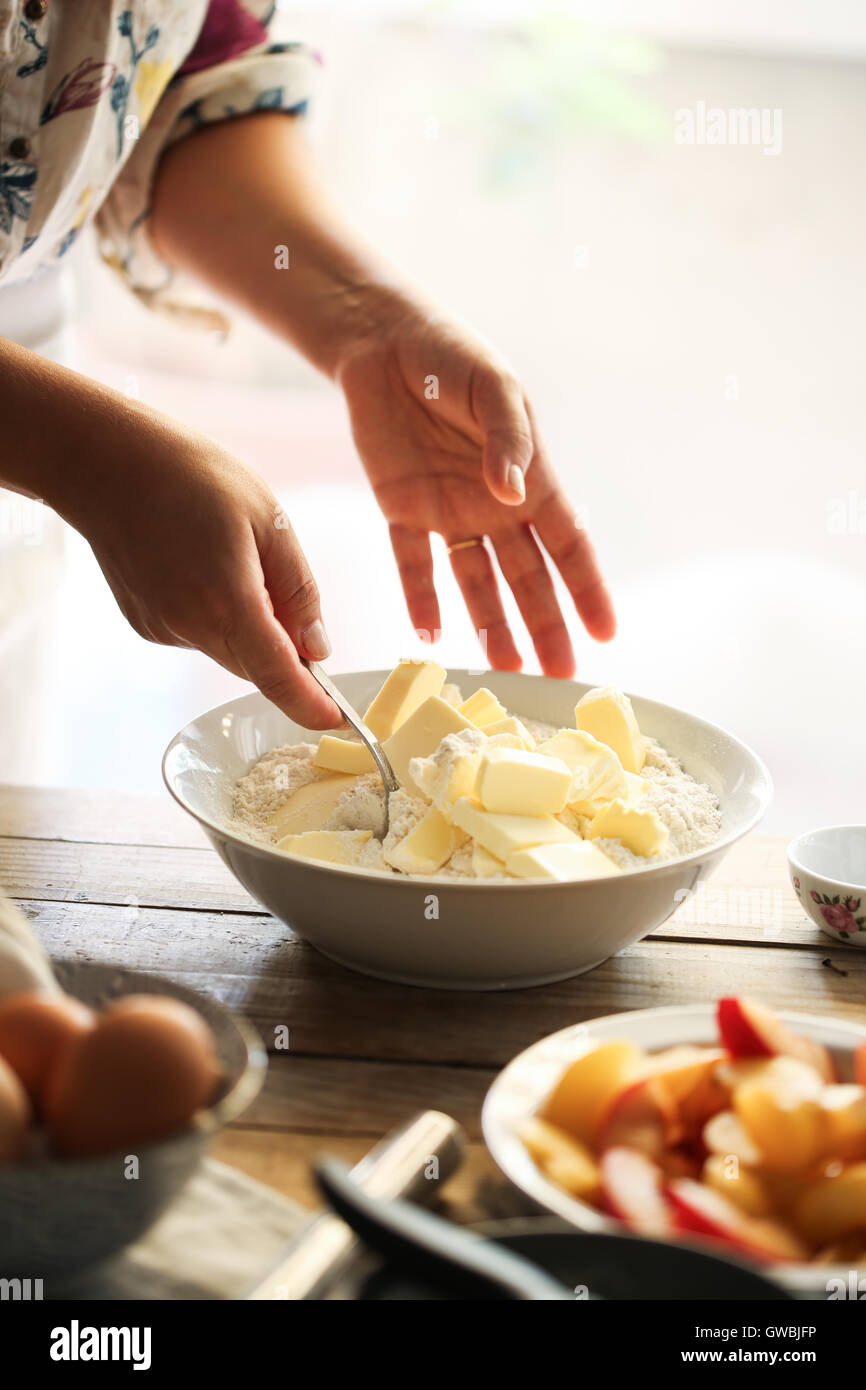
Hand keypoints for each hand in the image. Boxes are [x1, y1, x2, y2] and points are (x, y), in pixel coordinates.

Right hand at [62, 410, 339, 727]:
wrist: (103, 461)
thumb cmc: (191, 476)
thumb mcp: (269, 521)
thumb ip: (298, 591)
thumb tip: (317, 648)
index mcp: (229, 601)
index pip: (279, 676)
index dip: (310, 705)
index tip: (335, 718)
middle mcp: (191, 626)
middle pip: (257, 665)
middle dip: (284, 648)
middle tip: (285, 589)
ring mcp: (163, 629)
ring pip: (229, 650)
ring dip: (249, 626)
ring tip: (232, 556)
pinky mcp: (146, 624)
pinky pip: (199, 634)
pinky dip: (217, 615)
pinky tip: (201, 564)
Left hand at [336, 294, 615, 675]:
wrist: (382, 341)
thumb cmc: (450, 354)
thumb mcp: (492, 388)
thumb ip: (507, 441)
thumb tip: (513, 495)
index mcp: (529, 477)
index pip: (568, 545)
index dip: (587, 589)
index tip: (605, 633)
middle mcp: (494, 505)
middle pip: (528, 578)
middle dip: (546, 625)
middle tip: (558, 675)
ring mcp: (449, 511)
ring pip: (478, 582)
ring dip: (492, 625)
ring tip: (505, 669)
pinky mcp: (403, 509)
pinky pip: (414, 563)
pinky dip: (422, 599)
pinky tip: (432, 635)